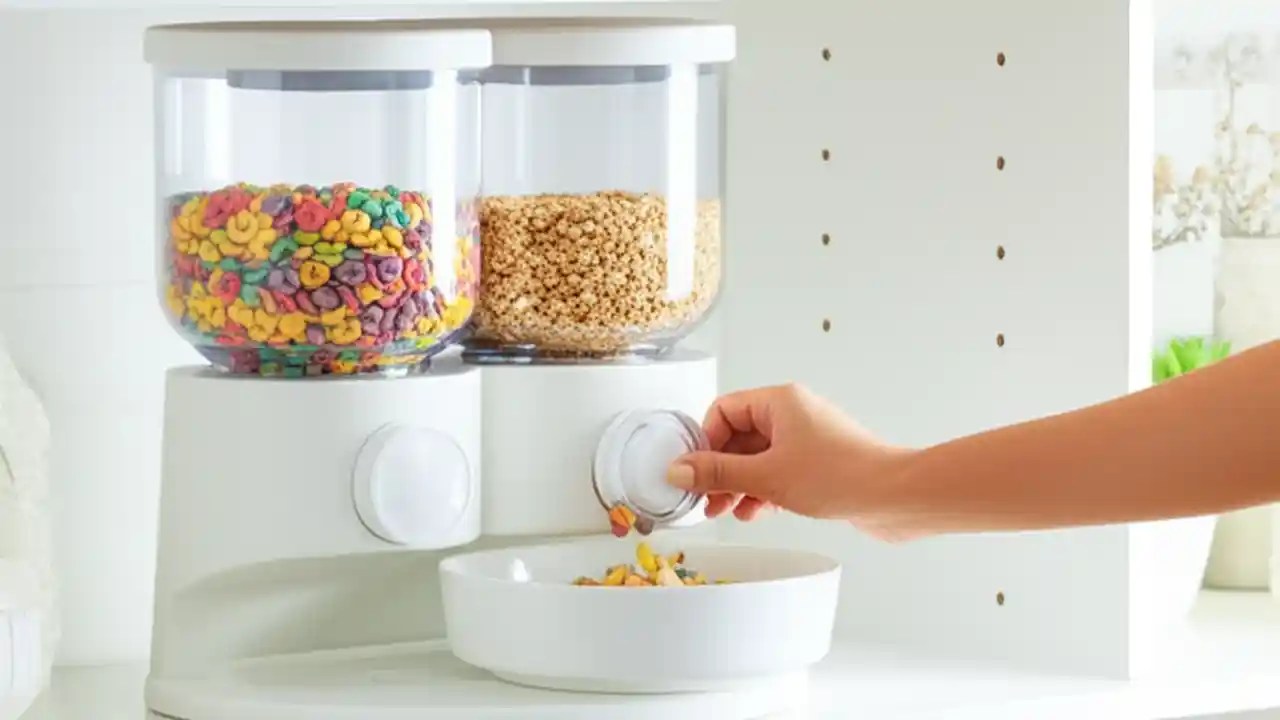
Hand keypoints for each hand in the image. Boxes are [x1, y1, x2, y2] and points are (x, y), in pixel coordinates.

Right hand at [666, 384, 914, 536]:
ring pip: (757, 458)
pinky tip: (756, 512)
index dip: (705, 442)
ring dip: (739, 484)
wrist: (895, 497)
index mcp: (779, 402)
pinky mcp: (819, 465)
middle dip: (720, 469)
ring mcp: (807, 440)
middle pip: (738, 436)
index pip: (724, 410)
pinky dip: (762, 490)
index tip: (694, 471)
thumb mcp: (766, 476)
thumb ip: (718, 473)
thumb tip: (679, 470)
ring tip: (727, 510)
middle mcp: (793, 415)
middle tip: (705, 497)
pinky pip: (778, 473)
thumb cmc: (843, 475)